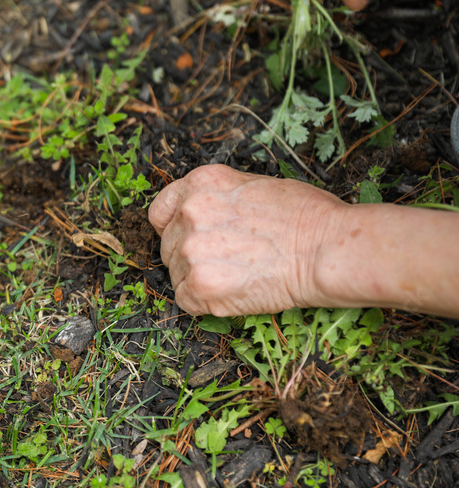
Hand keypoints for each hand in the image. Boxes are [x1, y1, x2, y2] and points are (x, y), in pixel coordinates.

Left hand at [147, 165, 345, 316]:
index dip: (173, 229)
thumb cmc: (307, 217)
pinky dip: (205, 303)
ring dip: (199, 280)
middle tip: (227, 262)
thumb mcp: (254, 185)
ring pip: (177, 274)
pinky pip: (186, 300)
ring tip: (238, 276)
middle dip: (191, 257)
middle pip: (169, 246)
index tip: (188, 239)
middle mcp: (189, 213)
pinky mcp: (200, 285)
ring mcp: (192, 250)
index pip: (160, 211)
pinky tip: (234, 293)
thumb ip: (219, 199)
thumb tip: (208, 216)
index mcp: (200, 183)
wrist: (327, 248)